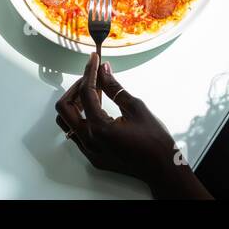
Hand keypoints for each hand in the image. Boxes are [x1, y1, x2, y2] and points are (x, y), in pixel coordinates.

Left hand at [55, 54, 209, 197]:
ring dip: (75, 103)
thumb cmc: (155, 142)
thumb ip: (115, 88)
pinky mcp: (93, 156)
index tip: (94, 60)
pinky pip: (75, 134)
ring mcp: (89, 151)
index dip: (89, 72)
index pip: (86, 92)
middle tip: (91, 76)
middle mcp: (89, 141)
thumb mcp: (136, 108)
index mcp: (99, 128)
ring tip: (92, 91)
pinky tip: (94, 109)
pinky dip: (80, 117)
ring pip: (66, 122)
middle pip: (65, 107)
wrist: (162, 169)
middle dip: (76, 87)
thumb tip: (104, 70)